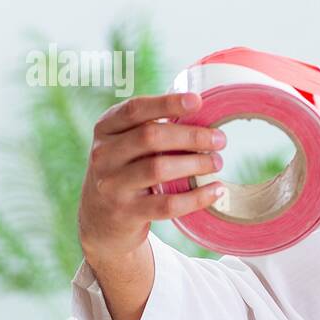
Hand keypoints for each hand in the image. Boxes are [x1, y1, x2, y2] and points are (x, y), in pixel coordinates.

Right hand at [78, 91, 226, 266]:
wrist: (100, 218)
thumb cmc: (124, 171)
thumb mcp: (125, 144)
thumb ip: (151, 128)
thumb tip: (201, 116)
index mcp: (105, 129)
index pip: (135, 110)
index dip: (167, 103)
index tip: (198, 101)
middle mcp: (104, 154)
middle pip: (150, 137)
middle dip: (191, 136)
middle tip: (220, 140)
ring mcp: (112, 185)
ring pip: (158, 169)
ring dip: (195, 164)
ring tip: (217, 162)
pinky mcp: (126, 212)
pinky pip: (167, 204)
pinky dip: (196, 197)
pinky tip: (216, 191)